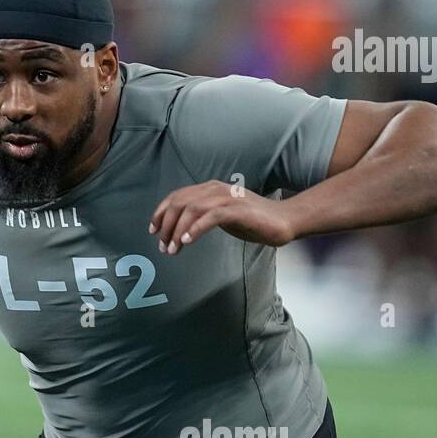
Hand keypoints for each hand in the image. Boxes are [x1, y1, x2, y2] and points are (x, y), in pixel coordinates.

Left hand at [148, 180, 295, 254]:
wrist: (284, 220)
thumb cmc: (253, 220)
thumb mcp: (221, 215)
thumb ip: (202, 216)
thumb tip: (179, 230)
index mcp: (209, 188)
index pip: (177, 196)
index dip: (161, 212)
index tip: (153, 230)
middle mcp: (215, 189)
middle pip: (180, 203)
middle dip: (166, 226)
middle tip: (162, 246)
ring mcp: (227, 198)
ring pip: (192, 210)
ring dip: (178, 231)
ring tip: (173, 249)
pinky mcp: (238, 210)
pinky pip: (210, 217)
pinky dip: (195, 229)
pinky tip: (187, 242)